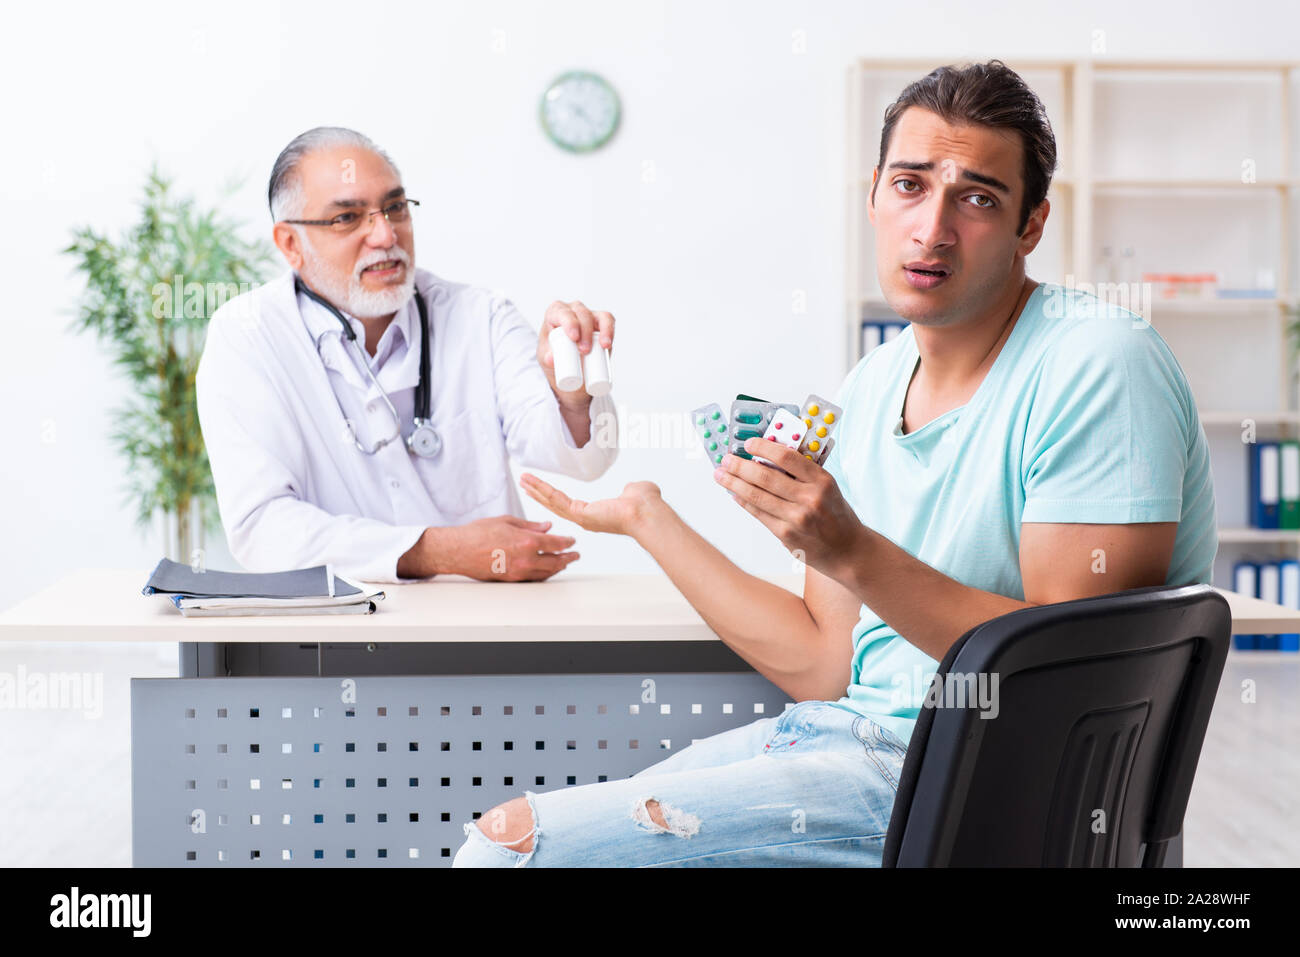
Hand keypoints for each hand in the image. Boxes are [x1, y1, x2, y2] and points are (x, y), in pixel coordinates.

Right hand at [435, 515, 580, 581]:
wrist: (458, 550)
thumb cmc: (478, 533)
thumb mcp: (507, 521)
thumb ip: (530, 525)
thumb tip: (547, 526)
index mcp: (527, 541)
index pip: (556, 543)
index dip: (567, 542)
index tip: (572, 540)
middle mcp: (526, 559)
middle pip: (555, 562)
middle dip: (568, 558)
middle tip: (575, 555)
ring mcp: (519, 572)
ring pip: (546, 573)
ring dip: (558, 568)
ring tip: (564, 563)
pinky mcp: (511, 579)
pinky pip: (534, 579)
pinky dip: (544, 575)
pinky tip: (547, 571)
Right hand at [519, 472, 661, 537]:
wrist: (647, 513)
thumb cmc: (646, 506)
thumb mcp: (634, 491)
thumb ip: (629, 490)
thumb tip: (630, 488)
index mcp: (597, 515)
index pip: (569, 505)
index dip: (555, 498)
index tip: (543, 491)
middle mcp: (586, 520)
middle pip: (556, 506)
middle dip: (539, 494)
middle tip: (525, 484)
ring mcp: (582, 518)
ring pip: (553, 502)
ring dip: (536, 489)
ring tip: (523, 479)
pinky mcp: (580, 513)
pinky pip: (556, 498)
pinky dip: (541, 488)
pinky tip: (530, 481)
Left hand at [536, 300, 615, 401]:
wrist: (565, 364)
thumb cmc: (552, 354)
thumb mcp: (545, 357)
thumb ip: (546, 358)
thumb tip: (551, 359)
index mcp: (555, 313)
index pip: (562, 312)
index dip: (569, 322)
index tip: (574, 338)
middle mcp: (572, 310)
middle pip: (581, 313)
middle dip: (585, 330)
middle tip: (584, 350)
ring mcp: (588, 314)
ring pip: (597, 315)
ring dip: (602, 330)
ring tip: (602, 346)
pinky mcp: (601, 322)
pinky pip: (608, 320)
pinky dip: (610, 331)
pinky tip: (608, 343)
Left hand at [713, 438, 864, 581]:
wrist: (848, 550)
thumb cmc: (836, 515)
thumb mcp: (828, 487)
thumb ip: (802, 472)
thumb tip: (768, 457)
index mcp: (821, 480)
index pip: (786, 457)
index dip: (763, 447)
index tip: (748, 443)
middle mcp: (809, 498)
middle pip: (765, 477)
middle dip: (740, 466)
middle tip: (726, 459)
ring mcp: (796, 519)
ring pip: (757, 496)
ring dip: (734, 484)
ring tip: (721, 475)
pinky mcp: (786, 535)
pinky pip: (758, 514)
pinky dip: (743, 502)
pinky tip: (734, 494)